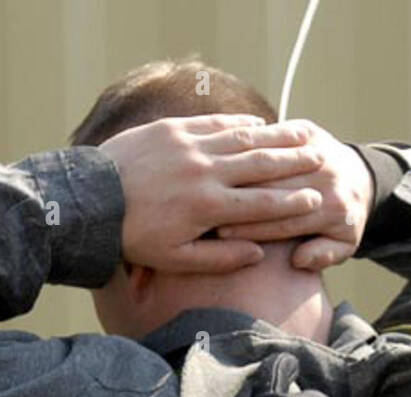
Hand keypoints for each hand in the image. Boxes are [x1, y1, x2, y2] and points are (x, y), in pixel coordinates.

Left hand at [98, 114, 325, 272]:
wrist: (89, 200)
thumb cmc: (133, 237)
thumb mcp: (176, 259)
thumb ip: (220, 257)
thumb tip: (258, 252)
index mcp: (209, 207)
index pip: (262, 203)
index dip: (292, 201)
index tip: (314, 198)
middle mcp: (204, 172)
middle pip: (261, 164)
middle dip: (294, 162)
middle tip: (321, 157)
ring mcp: (189, 146)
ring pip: (243, 139)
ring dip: (275, 137)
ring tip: (302, 134)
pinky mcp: (173, 130)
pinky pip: (215, 124)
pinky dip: (240, 124)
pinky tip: (258, 124)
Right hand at [217, 122, 373, 270]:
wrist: (364, 181)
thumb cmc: (347, 220)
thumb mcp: (345, 244)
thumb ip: (325, 255)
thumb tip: (300, 261)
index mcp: (335, 209)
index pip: (284, 223)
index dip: (251, 229)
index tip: (221, 235)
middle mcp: (329, 179)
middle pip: (274, 190)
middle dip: (238, 199)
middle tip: (203, 207)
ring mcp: (321, 151)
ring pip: (272, 164)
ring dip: (239, 171)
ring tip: (207, 180)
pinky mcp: (312, 133)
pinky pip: (277, 138)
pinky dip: (251, 145)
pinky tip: (223, 153)